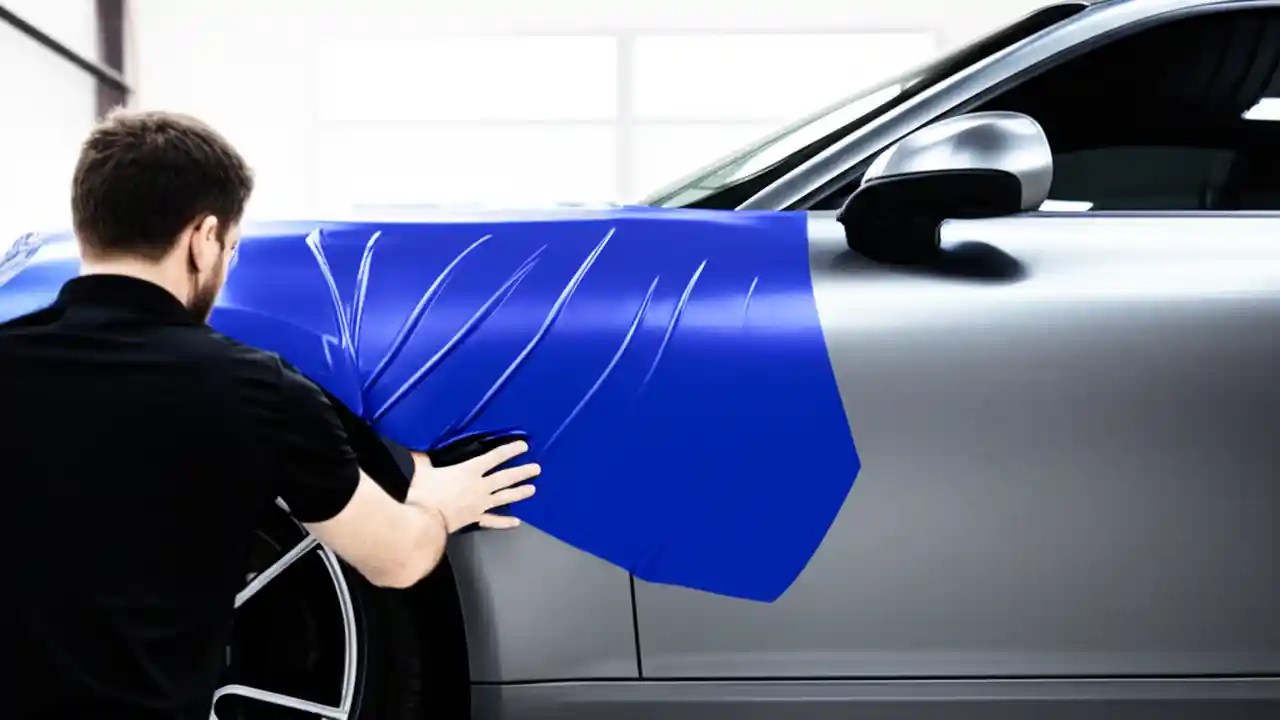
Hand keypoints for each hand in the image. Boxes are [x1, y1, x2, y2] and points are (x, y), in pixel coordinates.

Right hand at [405, 440, 538, 531]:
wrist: (423, 521)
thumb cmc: (423, 492)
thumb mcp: (421, 469)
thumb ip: (421, 457)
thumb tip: (415, 446)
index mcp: (469, 471)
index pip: (494, 457)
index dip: (510, 450)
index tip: (523, 446)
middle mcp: (479, 486)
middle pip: (506, 477)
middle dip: (522, 471)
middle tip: (537, 468)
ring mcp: (480, 504)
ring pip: (505, 497)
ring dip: (519, 492)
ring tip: (533, 489)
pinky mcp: (475, 519)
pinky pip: (493, 521)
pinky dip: (505, 522)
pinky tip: (516, 522)